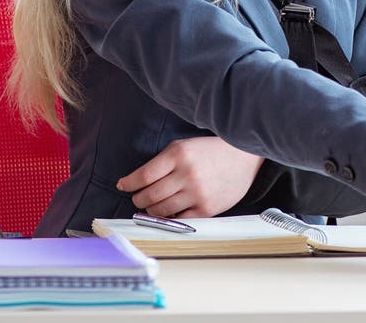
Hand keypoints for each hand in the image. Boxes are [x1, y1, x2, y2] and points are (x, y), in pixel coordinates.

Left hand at [116, 136, 264, 217]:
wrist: (243, 157)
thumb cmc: (210, 151)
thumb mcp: (184, 146)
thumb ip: (162, 162)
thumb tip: (138, 182)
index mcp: (178, 154)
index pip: (144, 175)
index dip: (129, 183)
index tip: (123, 185)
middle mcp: (187, 174)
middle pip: (150, 195)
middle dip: (138, 199)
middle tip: (137, 198)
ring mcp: (197, 193)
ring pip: (161, 210)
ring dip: (151, 210)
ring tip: (150, 205)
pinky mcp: (206, 209)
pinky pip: (179, 220)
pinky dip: (169, 218)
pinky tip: (167, 212)